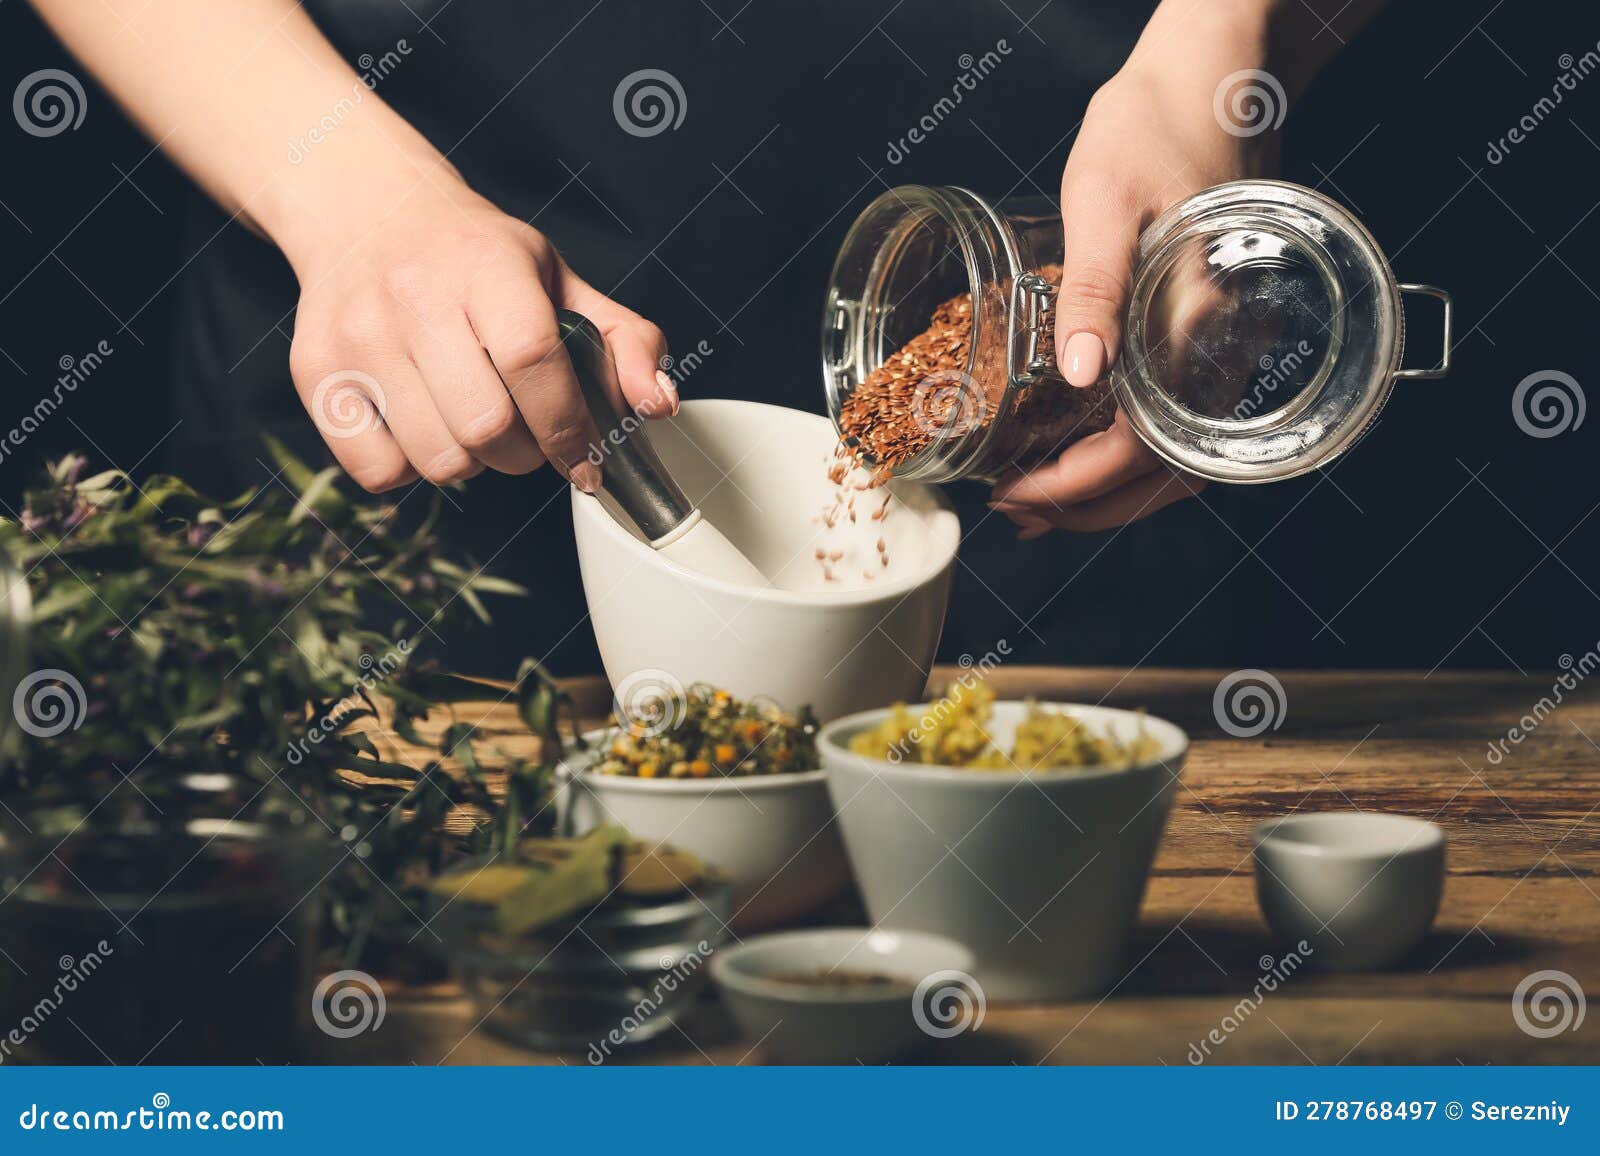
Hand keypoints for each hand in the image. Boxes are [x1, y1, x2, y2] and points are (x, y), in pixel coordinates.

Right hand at [286, 177, 674, 492]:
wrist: (365, 211)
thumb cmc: (474, 257)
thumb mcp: (558, 278)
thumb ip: (622, 340)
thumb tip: (657, 405)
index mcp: (486, 266)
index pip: (533, 361)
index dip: (568, 427)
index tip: (586, 460)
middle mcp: (414, 298)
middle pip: (486, 426)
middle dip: (524, 454)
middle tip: (528, 438)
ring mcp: (358, 337)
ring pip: (436, 459)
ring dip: (472, 465)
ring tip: (474, 427)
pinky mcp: (317, 374)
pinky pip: (379, 471)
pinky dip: (413, 470)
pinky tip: (423, 429)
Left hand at [990, 7, 1282, 535]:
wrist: (1216, 77)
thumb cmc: (1155, 124)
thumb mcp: (1102, 197)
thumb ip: (1092, 287)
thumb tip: (1079, 372)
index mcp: (1197, 324)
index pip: (1142, 449)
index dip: (1073, 487)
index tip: (1012, 495)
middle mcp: (1223, 351)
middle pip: (1162, 475)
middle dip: (1085, 508)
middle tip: (1015, 516)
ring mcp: (1226, 348)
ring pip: (1176, 458)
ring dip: (1108, 493)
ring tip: (1039, 502)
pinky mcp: (1215, 336)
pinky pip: (1179, 421)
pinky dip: (1129, 455)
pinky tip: (1079, 449)